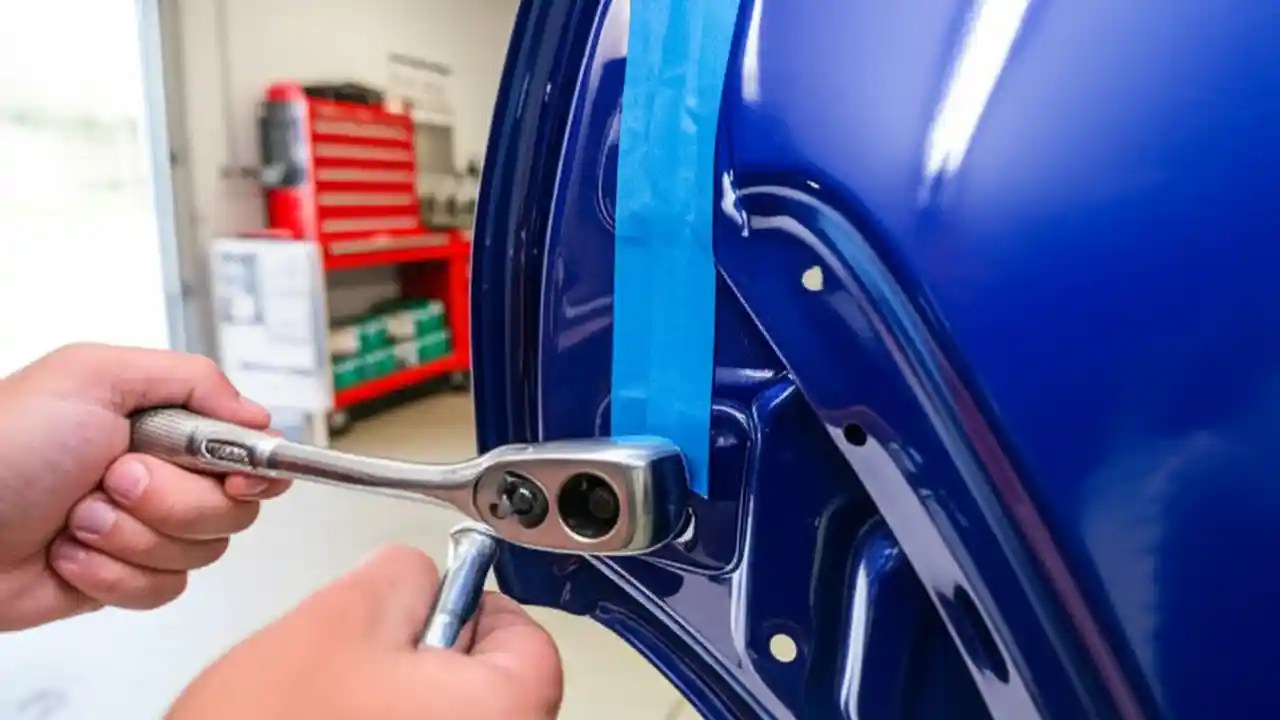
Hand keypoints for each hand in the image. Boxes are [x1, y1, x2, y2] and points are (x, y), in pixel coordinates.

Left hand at [0, 344, 289, 630]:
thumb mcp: (92, 376)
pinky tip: (68, 554)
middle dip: (173, 501)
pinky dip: (112, 576)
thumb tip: (258, 415)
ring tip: (76, 517)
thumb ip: (191, 379)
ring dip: (132, 537)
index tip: (237, 474)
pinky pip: (162, 591)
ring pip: (200, 553)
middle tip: (115, 479)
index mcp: (163, 424)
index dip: (256, 466)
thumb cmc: (3, 447)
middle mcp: (162, 476)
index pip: (249, 448)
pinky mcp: (123, 580)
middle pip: (234, 508)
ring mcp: (144, 531)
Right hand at [170, 545, 562, 719]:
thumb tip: (421, 574)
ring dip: (401, 703)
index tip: (434, 602)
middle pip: (488, 686)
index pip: (528, 639)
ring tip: (337, 705)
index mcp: (503, 712)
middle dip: (430, 658)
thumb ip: (401, 574)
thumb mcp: (340, 616)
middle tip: (369, 660)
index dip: (474, 606)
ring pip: (444, 718)